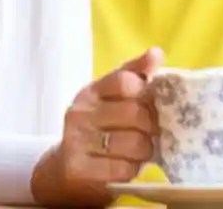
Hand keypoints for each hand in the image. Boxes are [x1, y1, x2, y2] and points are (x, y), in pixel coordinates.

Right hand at [31, 47, 163, 205]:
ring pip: (134, 143)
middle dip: (151, 127)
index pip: (124, 80)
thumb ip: (134, 75)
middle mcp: (80, 113)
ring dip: (145, 151)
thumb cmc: (99, 130)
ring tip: (139, 151)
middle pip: (135, 114)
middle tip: (150, 133)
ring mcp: (77, 141)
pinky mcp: (80, 169)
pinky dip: (132, 170)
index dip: (144, 92)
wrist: (65, 169)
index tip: (148, 103)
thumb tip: (156, 53)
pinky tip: (125, 166)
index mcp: (91, 92)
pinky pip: (124, 169)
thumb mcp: (112, 99)